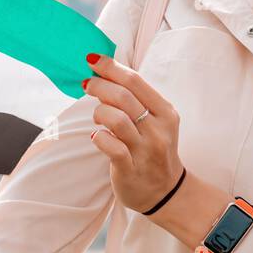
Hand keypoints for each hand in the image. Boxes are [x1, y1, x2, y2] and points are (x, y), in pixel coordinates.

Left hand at [82, 52, 186, 213]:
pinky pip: (111, 146)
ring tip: (98, 117)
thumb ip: (136, 99)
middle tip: (87, 85)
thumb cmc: (153, 148)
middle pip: (123, 97)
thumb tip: (105, 72)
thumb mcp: (155, 120)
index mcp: (165, 112)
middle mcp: (157, 129)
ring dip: (99, 112)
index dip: (111, 67)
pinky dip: (99, 137)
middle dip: (99, 86)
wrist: (166, 191)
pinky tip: (98, 136)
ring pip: (116, 119)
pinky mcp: (130, 169)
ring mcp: (145, 150)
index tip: (92, 61)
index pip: (135, 81)